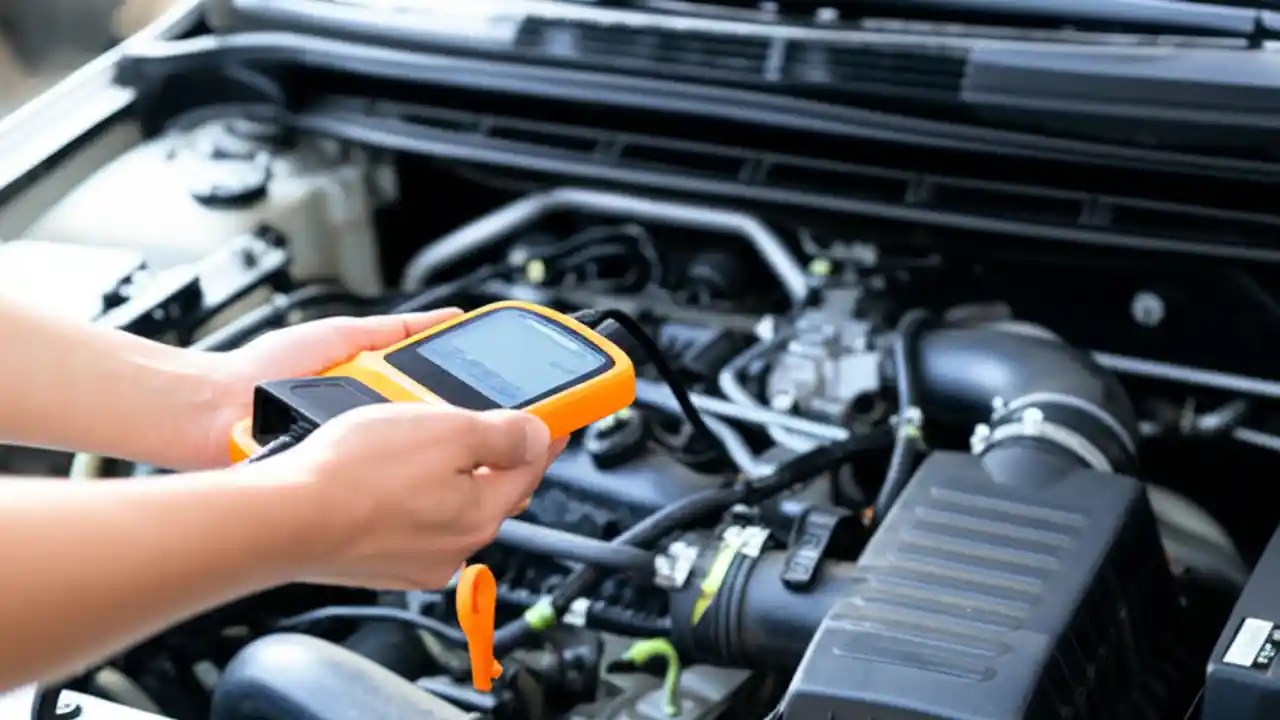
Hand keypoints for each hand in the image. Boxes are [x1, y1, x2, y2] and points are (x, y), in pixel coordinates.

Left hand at [195, 309, 463, 467]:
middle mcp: (369, 426)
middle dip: (449, 428)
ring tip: (427, 438)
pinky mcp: (337, 480)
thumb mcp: (339, 335)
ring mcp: (355, 457)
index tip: (500, 395)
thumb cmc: (258, 369)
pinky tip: (393, 466)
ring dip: (420, 452)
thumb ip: (392, 328)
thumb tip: (447, 315)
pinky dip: (385, 474)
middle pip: (429, 431)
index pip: (436, 395)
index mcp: (375, 388)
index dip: (467, 397)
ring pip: (409, 460)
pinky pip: (375, 481)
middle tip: (470, 422)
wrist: (208, 409)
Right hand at [247, 402, 562, 589]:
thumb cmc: (354, 475)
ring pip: (449, 505)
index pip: (532, 467)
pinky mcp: (378, 561)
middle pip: (493, 490)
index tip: (553, 418)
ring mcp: (415, 558)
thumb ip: (501, 433)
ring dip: (447, 473)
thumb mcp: (446, 429)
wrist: (282, 518)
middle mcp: (455, 546)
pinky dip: (410, 494)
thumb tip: (537, 434)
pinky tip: (385, 473)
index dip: (545, 435)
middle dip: (495, 455)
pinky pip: (410, 520)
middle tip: (488, 421)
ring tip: (421, 438)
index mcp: (482, 512)